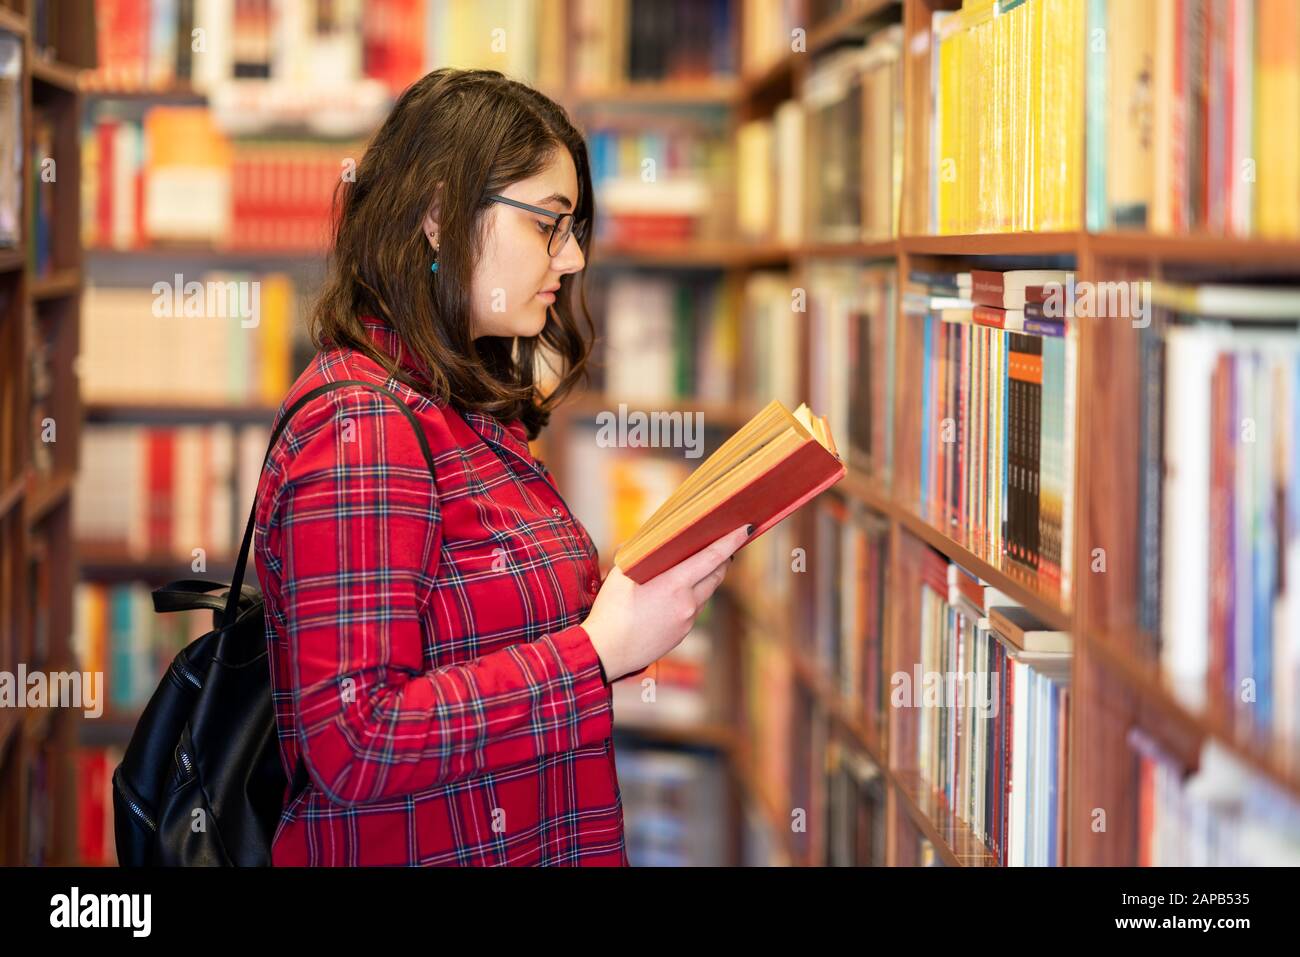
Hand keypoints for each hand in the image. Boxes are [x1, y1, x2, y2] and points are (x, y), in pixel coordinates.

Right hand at [581, 525, 751, 682]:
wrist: (607, 652)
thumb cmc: (611, 611)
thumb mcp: (621, 574)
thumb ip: (638, 554)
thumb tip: (647, 541)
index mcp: (674, 584)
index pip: (712, 558)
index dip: (731, 541)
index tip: (746, 529)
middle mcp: (687, 603)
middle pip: (717, 574)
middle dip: (722, 558)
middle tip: (723, 543)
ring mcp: (687, 621)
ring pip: (706, 592)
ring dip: (706, 577)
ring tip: (697, 566)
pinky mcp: (682, 633)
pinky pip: (694, 609)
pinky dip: (691, 597)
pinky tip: (676, 594)